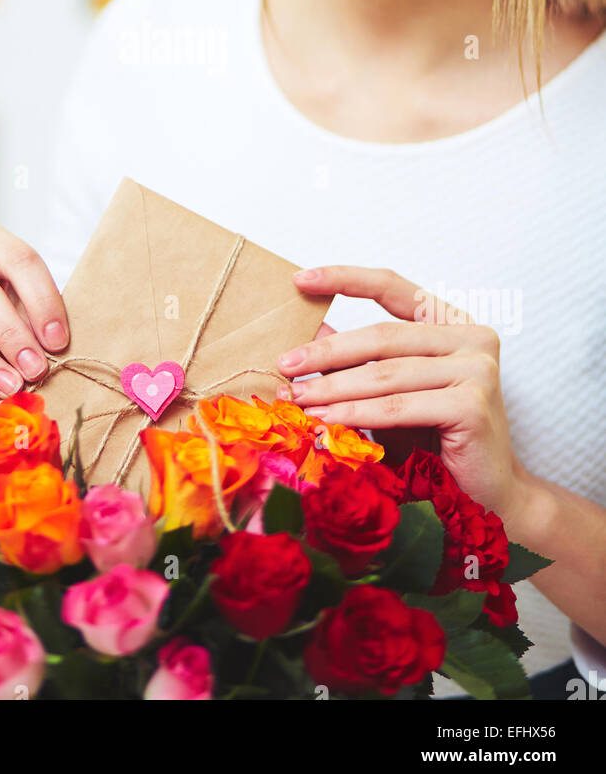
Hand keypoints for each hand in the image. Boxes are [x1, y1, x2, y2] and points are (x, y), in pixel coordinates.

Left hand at [279, 265, 529, 523]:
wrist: (488, 495)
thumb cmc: (436, 441)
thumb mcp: (391, 391)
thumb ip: (359, 360)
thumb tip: (308, 334)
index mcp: (453, 323)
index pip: (394, 288)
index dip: (345, 279)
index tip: (301, 279)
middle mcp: (472, 338)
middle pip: (383, 336)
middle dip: (327, 352)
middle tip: (285, 364)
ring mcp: (477, 369)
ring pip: (386, 374)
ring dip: (333, 387)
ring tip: (295, 398)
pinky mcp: (473, 405)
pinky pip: (398, 407)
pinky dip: (355, 414)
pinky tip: (325, 420)